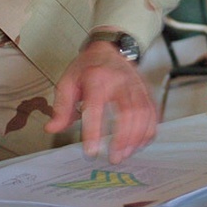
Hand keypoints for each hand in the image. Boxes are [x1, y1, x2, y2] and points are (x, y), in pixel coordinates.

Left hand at [45, 40, 157, 163]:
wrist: (108, 47)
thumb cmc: (87, 68)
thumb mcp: (67, 82)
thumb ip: (61, 107)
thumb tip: (53, 128)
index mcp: (96, 78)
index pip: (96, 106)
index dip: (94, 130)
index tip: (91, 152)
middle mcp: (120, 80)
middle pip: (128, 111)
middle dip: (122, 139)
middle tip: (114, 158)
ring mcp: (136, 84)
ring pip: (143, 113)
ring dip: (136, 138)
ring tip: (125, 154)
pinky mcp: (146, 90)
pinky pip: (153, 112)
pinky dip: (149, 130)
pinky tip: (140, 144)